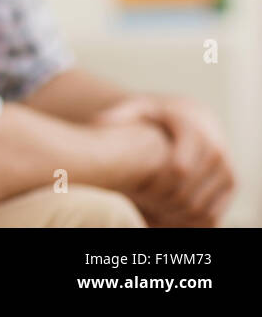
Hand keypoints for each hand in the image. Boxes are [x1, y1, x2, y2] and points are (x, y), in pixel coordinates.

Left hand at [95, 95, 234, 225]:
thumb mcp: (138, 109)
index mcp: (193, 130)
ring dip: (173, 217)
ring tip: (147, 213)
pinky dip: (189, 222)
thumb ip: (120, 115)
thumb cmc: (157, 115)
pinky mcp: (231, 183)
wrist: (193, 117)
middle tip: (136, 209)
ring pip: (201, 208)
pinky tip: (164, 216)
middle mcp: (216, 149)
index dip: (154, 186)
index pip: (178, 169)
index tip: (131, 191)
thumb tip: (100, 122)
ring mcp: (226, 168)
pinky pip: (213, 213)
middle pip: (188, 193)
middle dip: (160, 206)